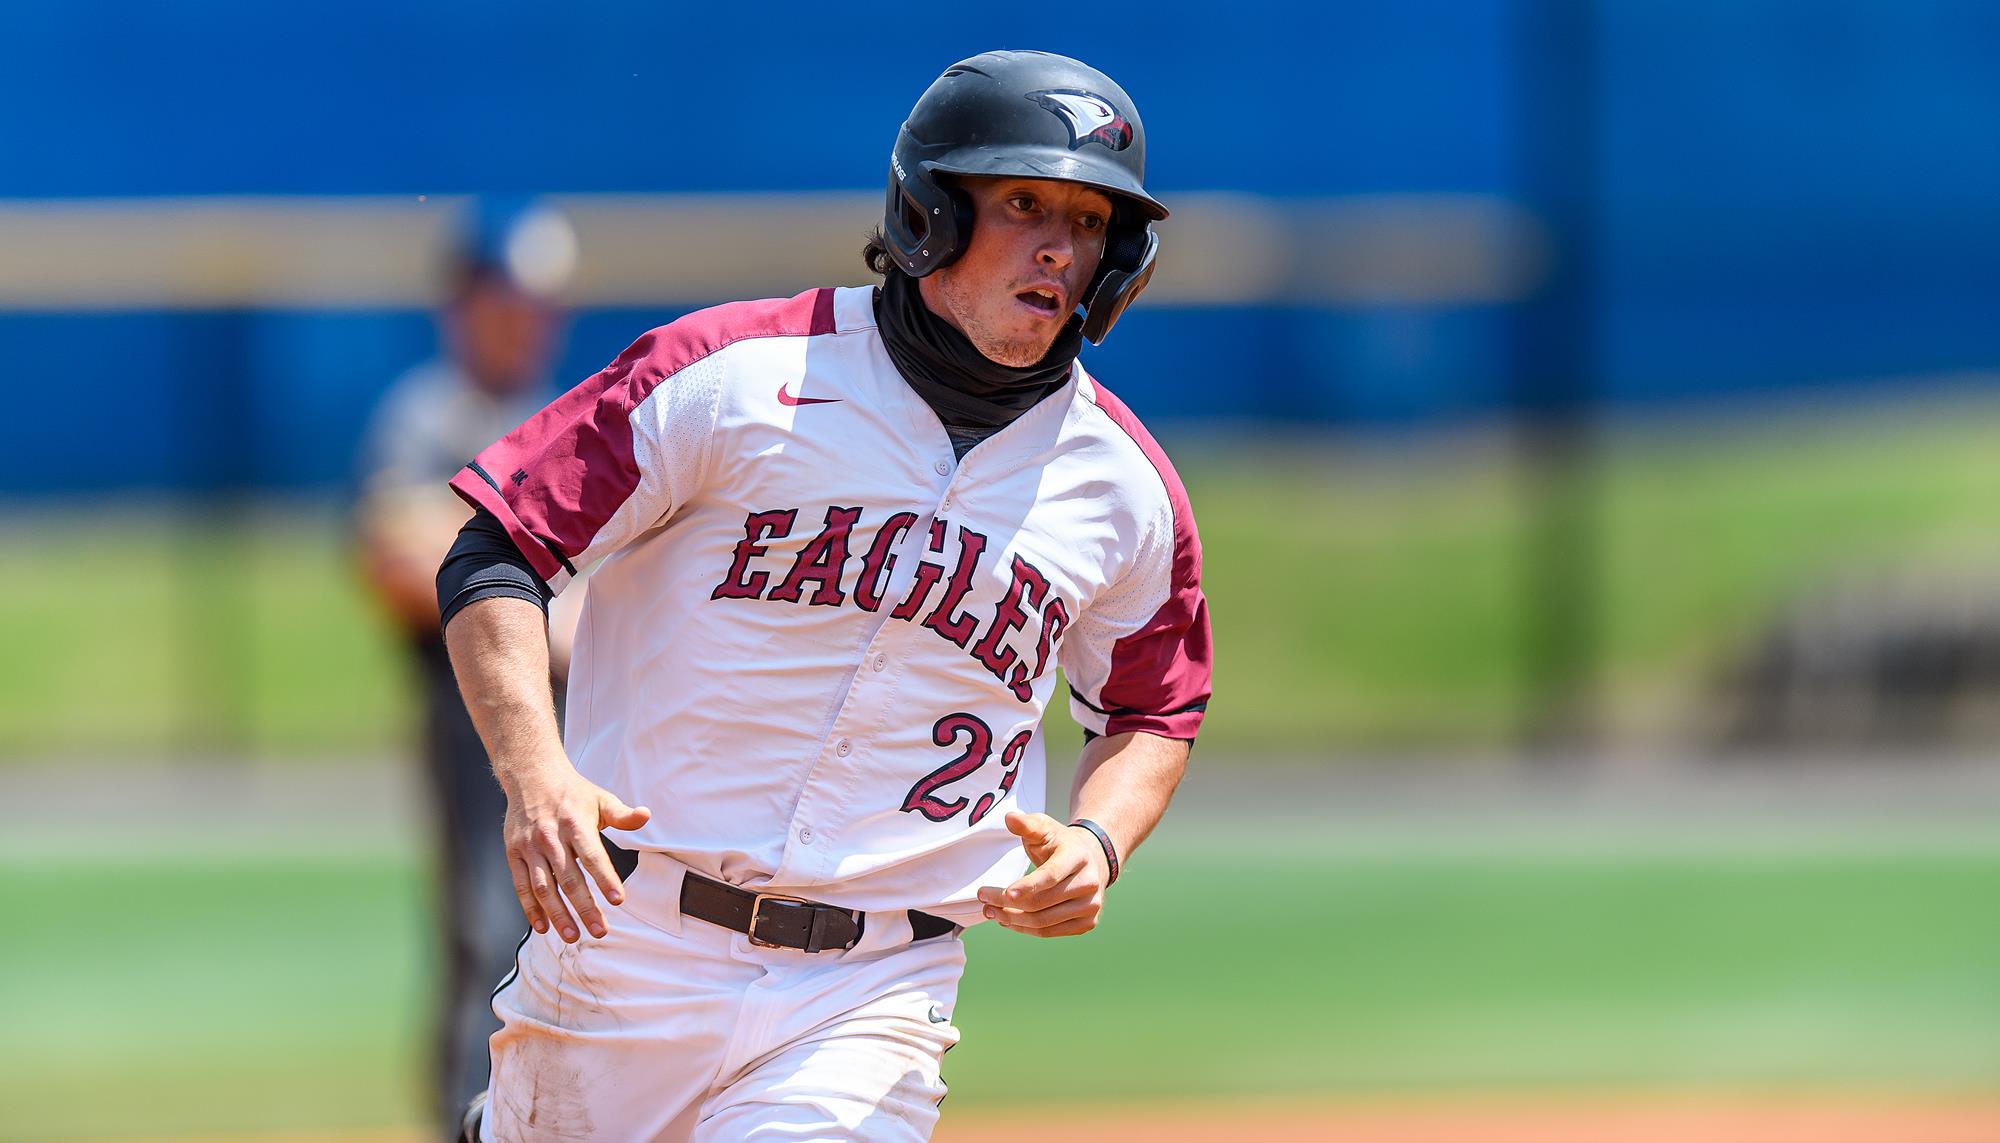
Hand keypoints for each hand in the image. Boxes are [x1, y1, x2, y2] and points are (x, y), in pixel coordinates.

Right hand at [501, 760, 651, 942]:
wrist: (531, 775)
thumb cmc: (573, 792)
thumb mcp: (601, 798)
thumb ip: (622, 814)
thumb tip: (646, 815)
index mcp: (575, 823)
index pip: (593, 856)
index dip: (605, 879)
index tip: (619, 901)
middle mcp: (551, 837)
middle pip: (569, 878)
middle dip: (585, 907)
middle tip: (600, 931)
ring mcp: (530, 847)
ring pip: (544, 887)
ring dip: (557, 914)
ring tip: (572, 936)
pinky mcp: (513, 853)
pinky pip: (521, 885)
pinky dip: (530, 908)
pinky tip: (542, 926)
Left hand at [976, 811, 1111, 937]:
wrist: (1093, 860)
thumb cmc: (1061, 844)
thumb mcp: (1046, 828)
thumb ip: (1027, 824)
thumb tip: (1009, 818)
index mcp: (1078, 856)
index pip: (1051, 875)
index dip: (1028, 886)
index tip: (1004, 893)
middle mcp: (1089, 883)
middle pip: (1042, 902)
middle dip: (1007, 904)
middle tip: (984, 900)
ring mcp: (1090, 906)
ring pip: (1043, 922)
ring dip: (1012, 919)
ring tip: (991, 911)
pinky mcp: (1087, 923)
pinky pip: (1049, 932)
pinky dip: (1025, 929)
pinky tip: (1008, 920)